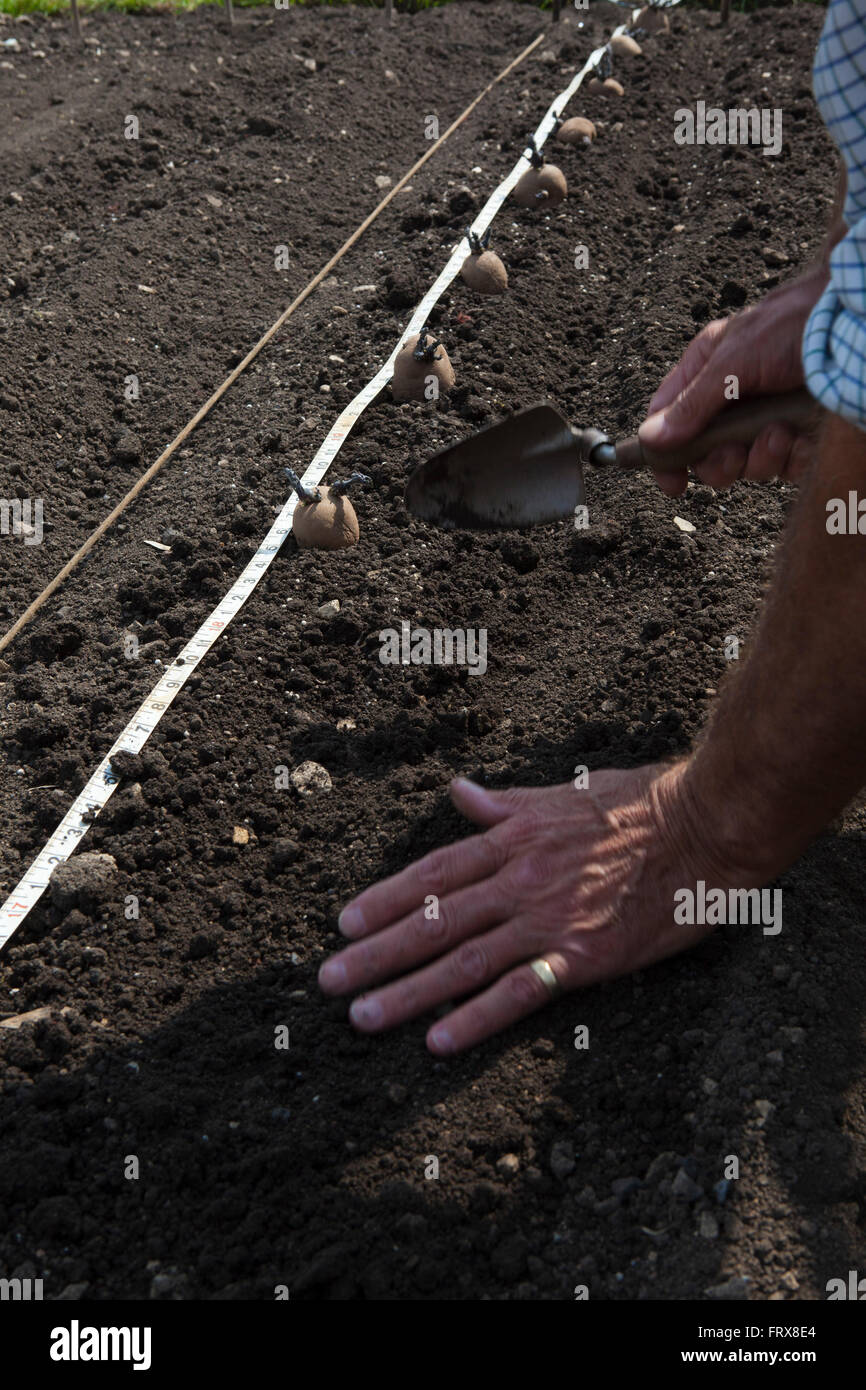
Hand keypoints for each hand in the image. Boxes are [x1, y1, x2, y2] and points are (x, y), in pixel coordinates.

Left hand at [318, 765, 746, 1054]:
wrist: (705, 828)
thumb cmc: (639, 805)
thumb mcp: (562, 793)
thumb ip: (504, 804)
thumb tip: (458, 792)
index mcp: (514, 838)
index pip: (434, 872)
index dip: (385, 899)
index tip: (344, 923)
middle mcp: (520, 879)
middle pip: (434, 919)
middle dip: (376, 952)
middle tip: (329, 980)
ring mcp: (548, 920)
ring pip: (463, 960)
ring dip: (408, 990)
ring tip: (363, 1016)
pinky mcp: (582, 956)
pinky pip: (519, 992)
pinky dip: (476, 1018)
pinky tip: (439, 1040)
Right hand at [640, 267, 827, 495]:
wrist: (853, 326)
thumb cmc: (794, 326)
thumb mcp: (733, 362)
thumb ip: (692, 405)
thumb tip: (651, 439)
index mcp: (708, 371)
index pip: (669, 421)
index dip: (667, 455)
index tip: (672, 483)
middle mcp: (734, 397)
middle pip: (708, 453)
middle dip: (721, 462)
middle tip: (733, 454)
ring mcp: (767, 417)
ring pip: (748, 464)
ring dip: (762, 456)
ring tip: (781, 433)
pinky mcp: (800, 432)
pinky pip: (786, 465)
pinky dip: (793, 456)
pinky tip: (802, 435)